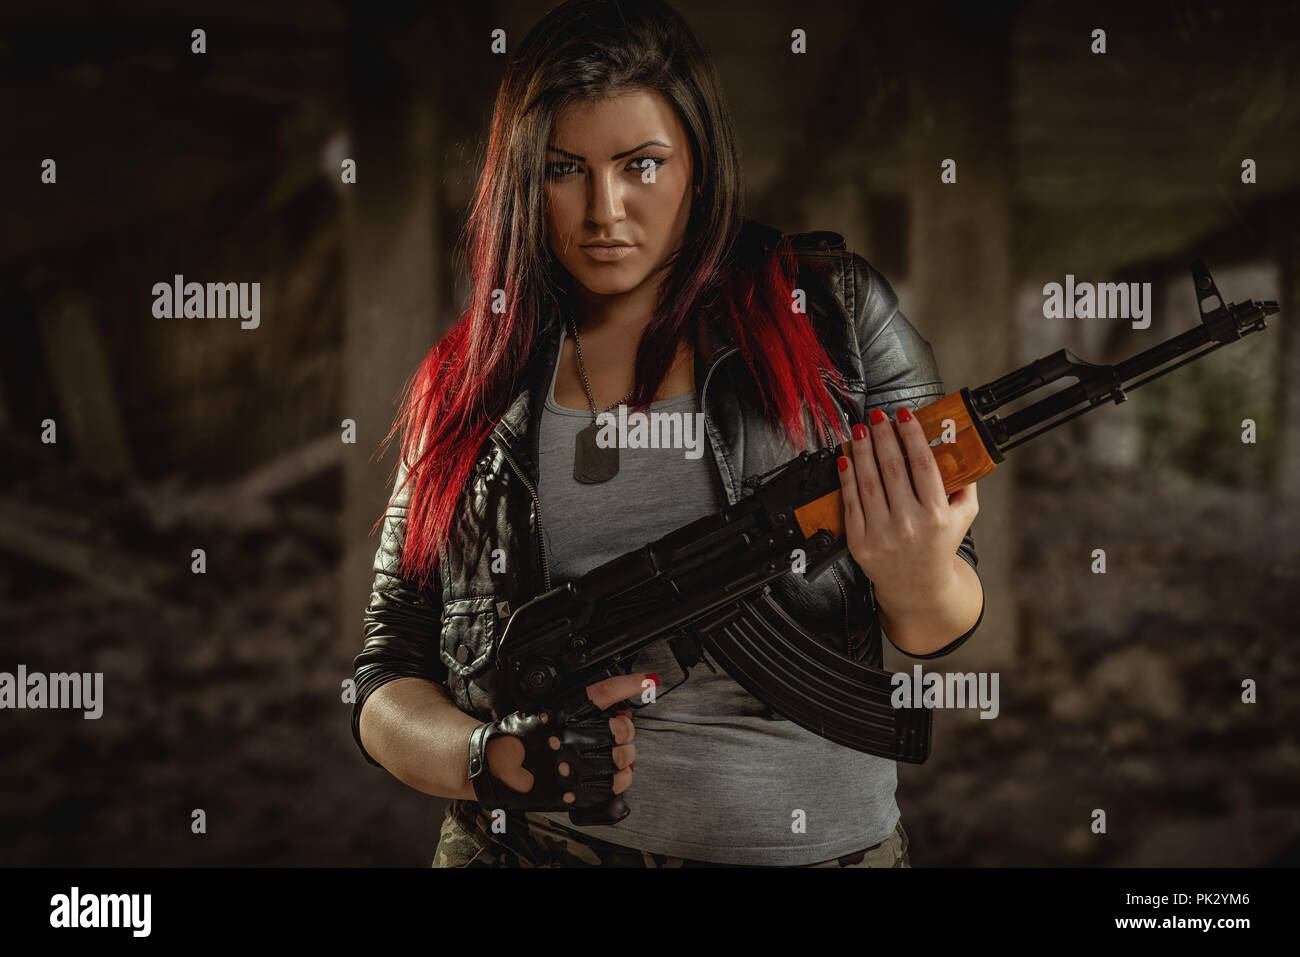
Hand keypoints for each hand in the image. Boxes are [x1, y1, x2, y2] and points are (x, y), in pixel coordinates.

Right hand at [480, 671, 650, 805]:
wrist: (496, 768)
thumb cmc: (521, 737)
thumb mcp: (547, 708)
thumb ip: (580, 708)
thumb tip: (618, 707)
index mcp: (561, 713)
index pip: (604, 693)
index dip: (629, 684)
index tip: (647, 679)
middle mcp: (569, 739)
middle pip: (621, 728)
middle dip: (624, 729)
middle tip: (615, 730)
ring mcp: (575, 768)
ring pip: (624, 756)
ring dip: (625, 753)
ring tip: (611, 752)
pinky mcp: (578, 793)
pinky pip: (617, 784)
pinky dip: (620, 777)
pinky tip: (610, 772)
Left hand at [836, 406, 977, 614]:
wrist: (918, 588)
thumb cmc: (940, 545)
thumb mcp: (964, 516)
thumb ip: (965, 483)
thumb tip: (956, 444)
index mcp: (937, 515)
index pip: (923, 466)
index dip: (912, 436)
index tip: (904, 415)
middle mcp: (910, 524)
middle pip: (893, 469)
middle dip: (883, 436)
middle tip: (877, 416)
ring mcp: (883, 534)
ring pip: (869, 482)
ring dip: (862, 451)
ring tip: (860, 430)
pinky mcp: (861, 543)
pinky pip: (851, 503)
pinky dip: (847, 478)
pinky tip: (846, 458)